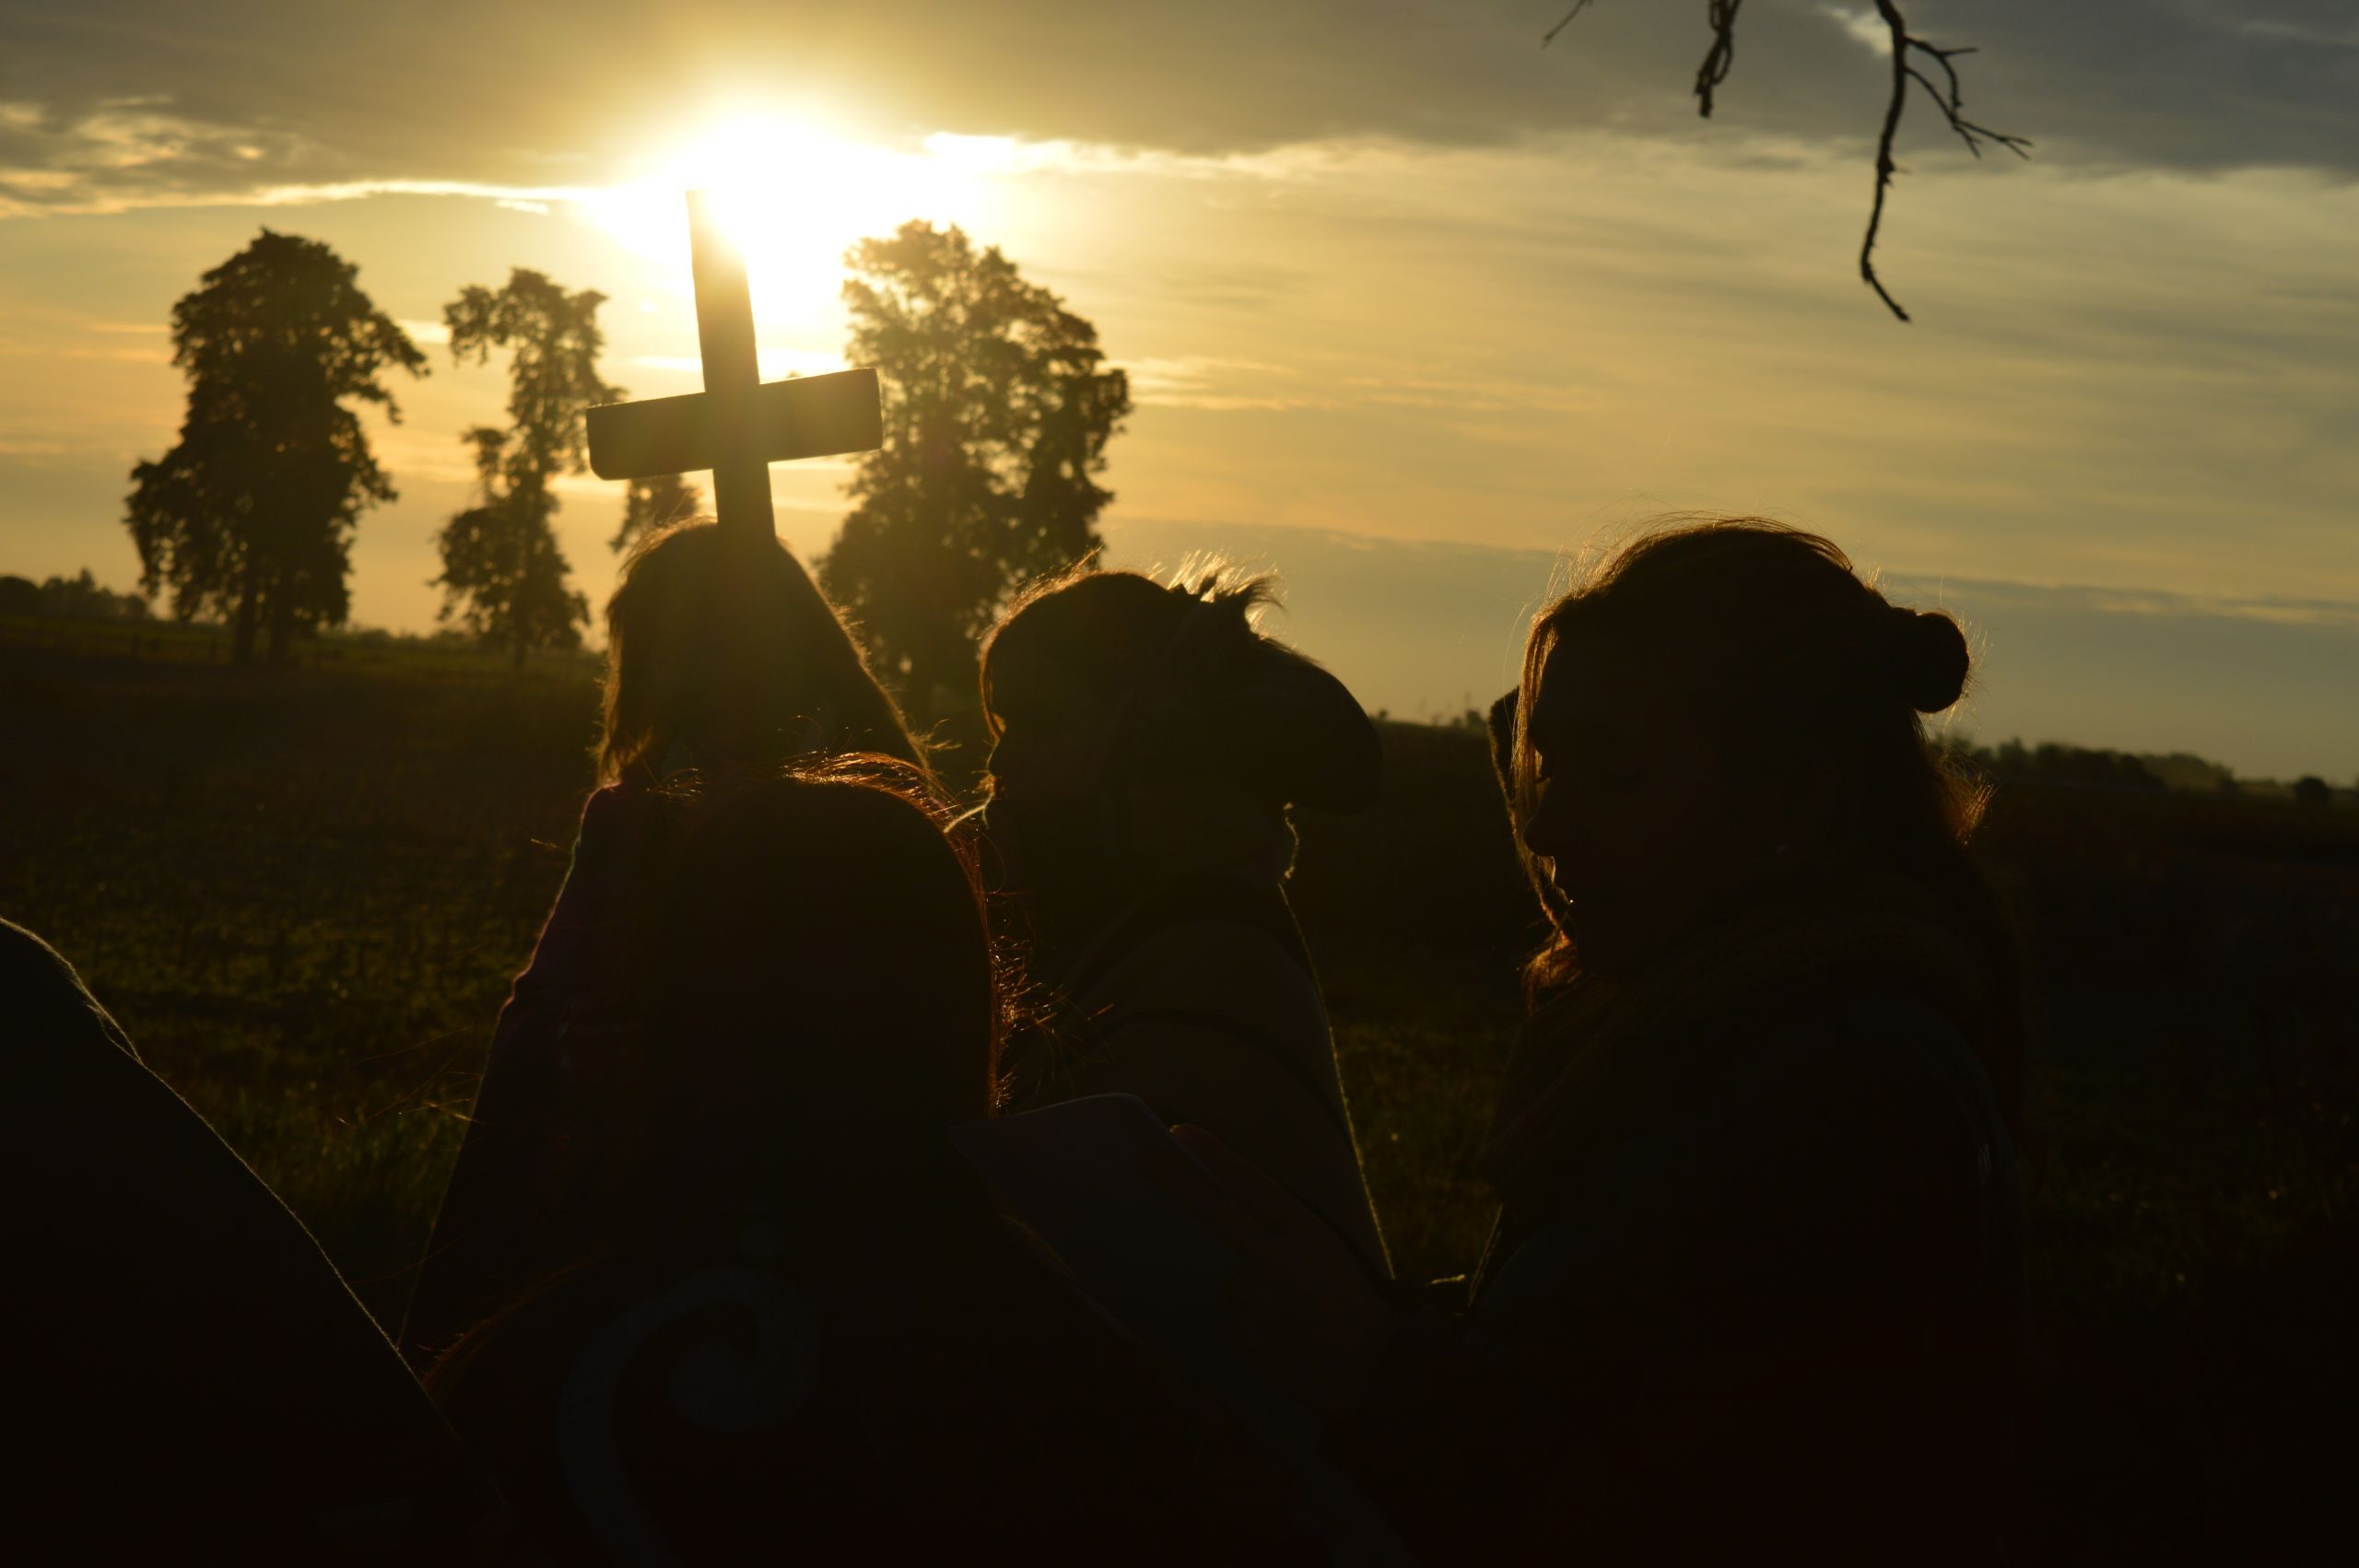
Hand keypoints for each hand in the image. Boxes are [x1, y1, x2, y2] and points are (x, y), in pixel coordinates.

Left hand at [1143, 1123, 1402, 1415]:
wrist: (1371, 1369)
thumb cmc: (1350, 1299)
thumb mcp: (1324, 1248)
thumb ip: (1279, 1232)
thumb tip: (1225, 1216)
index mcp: (1307, 1231)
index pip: (1253, 1184)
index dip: (1216, 1156)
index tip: (1181, 1132)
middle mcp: (1276, 1258)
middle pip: (1217, 1211)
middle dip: (1178, 1183)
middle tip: (1144, 1158)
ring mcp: (1255, 1298)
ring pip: (1231, 1278)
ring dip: (1248, 1286)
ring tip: (1290, 1308)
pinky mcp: (1243, 1334)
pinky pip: (1237, 1314)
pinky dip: (1253, 1318)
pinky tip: (1284, 1331)